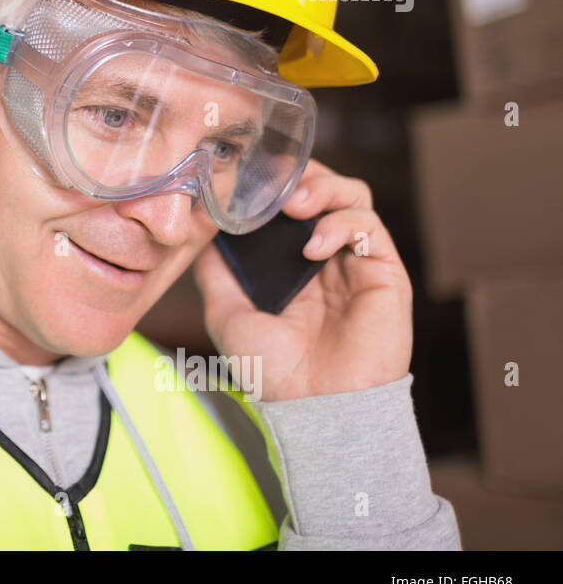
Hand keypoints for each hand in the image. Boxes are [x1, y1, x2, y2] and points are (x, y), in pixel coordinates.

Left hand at [192, 158, 412, 401]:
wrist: (313, 409)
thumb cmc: (272, 371)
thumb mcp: (226, 313)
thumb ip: (215, 272)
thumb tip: (198, 233)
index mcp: (291, 262)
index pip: (289, 202)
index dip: (274, 182)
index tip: (247, 174)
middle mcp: (326, 257)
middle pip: (325, 188)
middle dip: (301, 176)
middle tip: (275, 182)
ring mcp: (357, 263)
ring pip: (354, 197)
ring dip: (324, 189)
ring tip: (295, 205)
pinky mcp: (385, 274)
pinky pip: (370, 228)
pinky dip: (341, 224)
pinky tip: (313, 247)